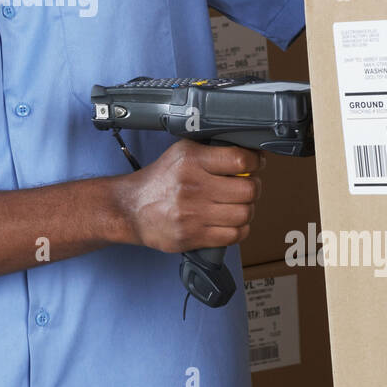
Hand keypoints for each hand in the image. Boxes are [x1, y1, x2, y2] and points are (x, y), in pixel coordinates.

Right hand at [114, 140, 264, 254]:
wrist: (130, 209)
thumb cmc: (159, 180)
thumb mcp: (181, 153)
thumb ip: (212, 151)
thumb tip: (249, 152)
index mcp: (191, 160)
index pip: (240, 160)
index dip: (256, 163)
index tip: (256, 164)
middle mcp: (192, 186)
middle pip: (248, 189)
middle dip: (253, 187)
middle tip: (247, 186)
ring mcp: (193, 213)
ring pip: (244, 214)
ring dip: (246, 209)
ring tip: (237, 205)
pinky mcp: (193, 236)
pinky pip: (234, 235)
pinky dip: (238, 229)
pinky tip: (229, 222)